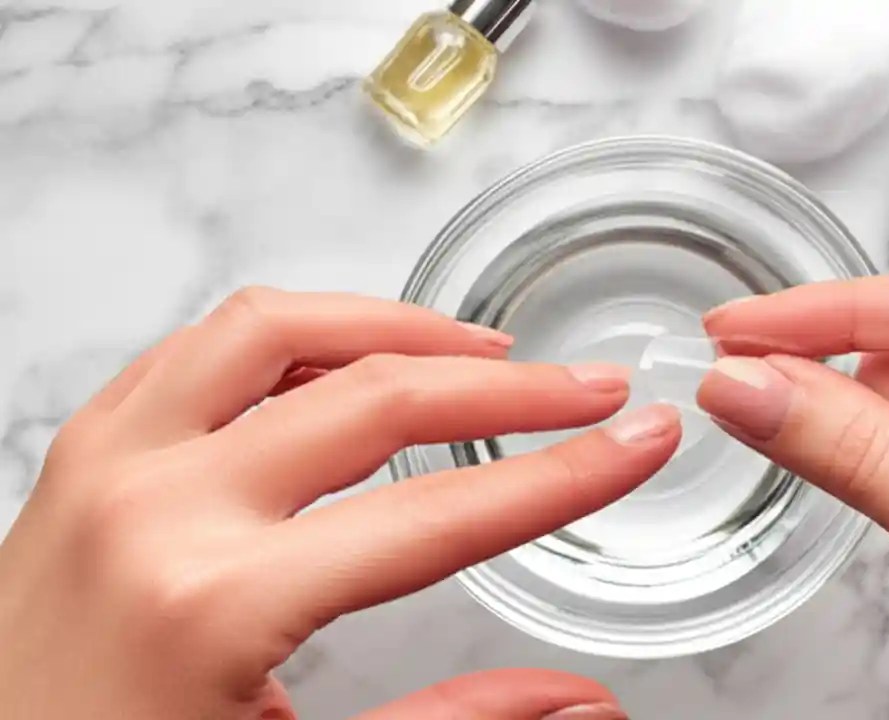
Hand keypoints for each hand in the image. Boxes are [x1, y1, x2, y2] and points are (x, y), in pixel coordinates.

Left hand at [0, 288, 674, 719]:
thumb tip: (580, 704)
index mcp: (215, 606)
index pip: (438, 515)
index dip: (559, 476)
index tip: (635, 440)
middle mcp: (157, 512)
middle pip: (373, 397)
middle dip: (507, 387)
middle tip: (589, 388)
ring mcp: (105, 468)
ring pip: (275, 331)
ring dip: (395, 326)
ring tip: (481, 350)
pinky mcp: (80, 458)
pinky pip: (195, 350)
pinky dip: (290, 334)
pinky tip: (343, 356)